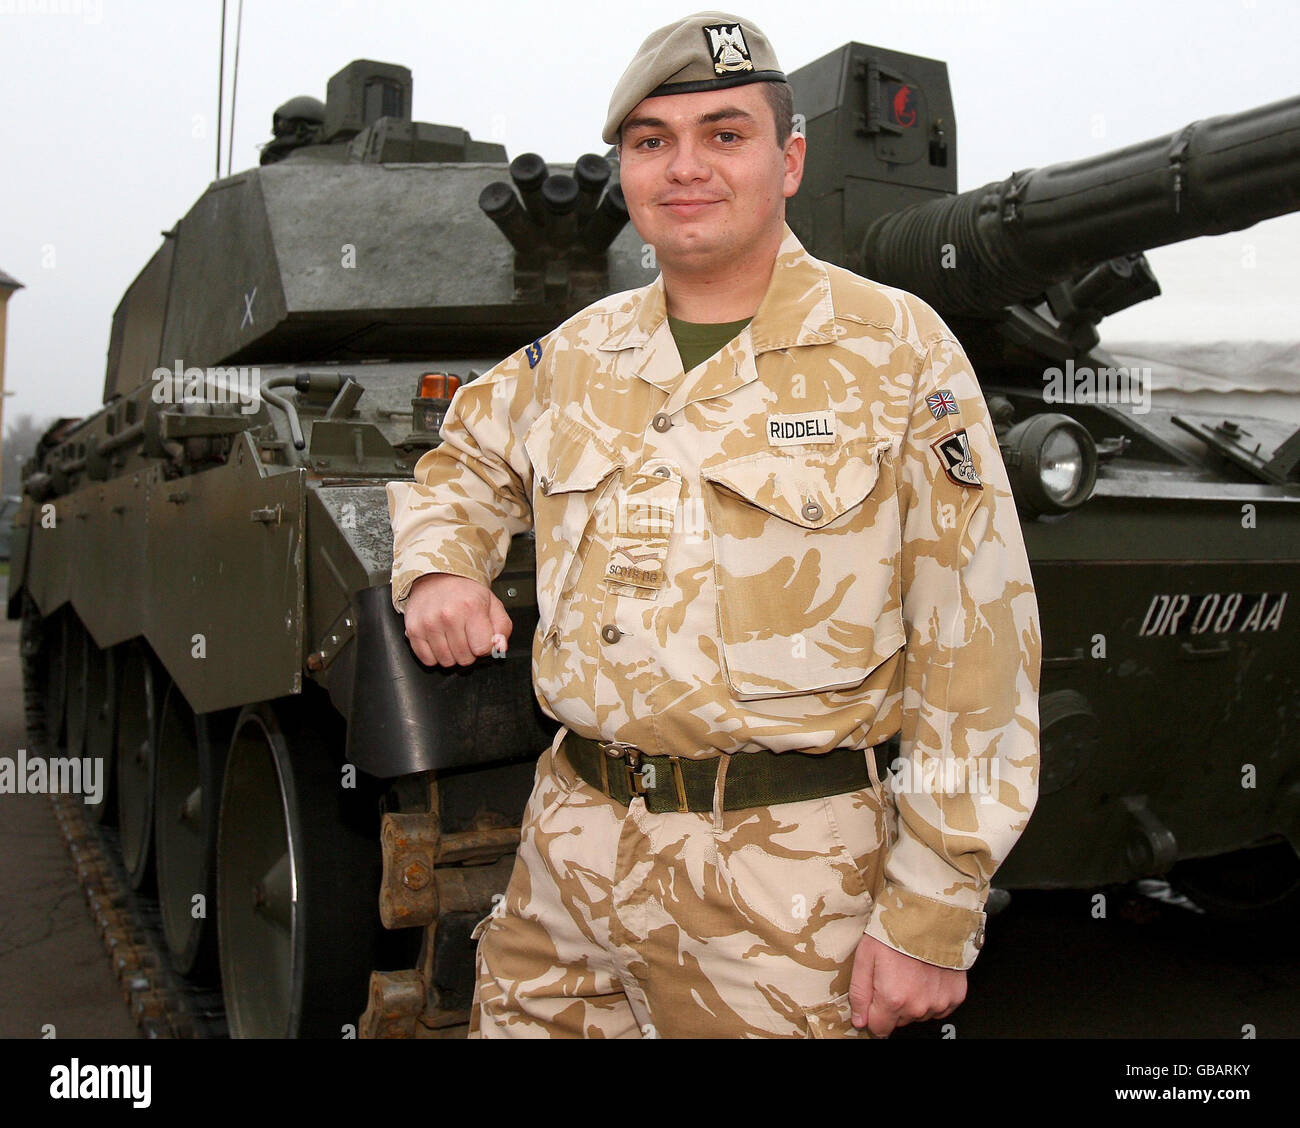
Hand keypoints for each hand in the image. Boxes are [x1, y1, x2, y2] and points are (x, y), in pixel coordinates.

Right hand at [402, 573, 512, 666]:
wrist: (436, 577)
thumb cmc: (464, 592)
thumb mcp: (492, 603)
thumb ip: (502, 627)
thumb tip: (500, 648)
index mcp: (472, 608)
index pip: (483, 648)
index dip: (484, 647)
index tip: (480, 638)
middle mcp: (449, 615)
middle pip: (465, 658)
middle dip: (469, 652)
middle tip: (466, 636)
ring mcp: (429, 624)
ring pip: (446, 661)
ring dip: (452, 655)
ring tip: (452, 637)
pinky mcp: (413, 630)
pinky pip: (427, 660)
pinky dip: (435, 655)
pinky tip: (439, 641)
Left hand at [849, 933, 966, 1036]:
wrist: (931, 913)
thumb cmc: (896, 930)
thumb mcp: (865, 957)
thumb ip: (860, 993)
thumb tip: (860, 1020)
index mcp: (893, 999)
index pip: (879, 1029)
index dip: (873, 1015)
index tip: (874, 999)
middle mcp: (918, 1006)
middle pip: (899, 1021)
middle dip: (892, 1005)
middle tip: (893, 976)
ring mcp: (939, 1002)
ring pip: (919, 1014)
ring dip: (913, 1000)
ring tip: (910, 972)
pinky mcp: (956, 995)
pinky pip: (939, 1007)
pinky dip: (932, 995)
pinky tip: (926, 975)